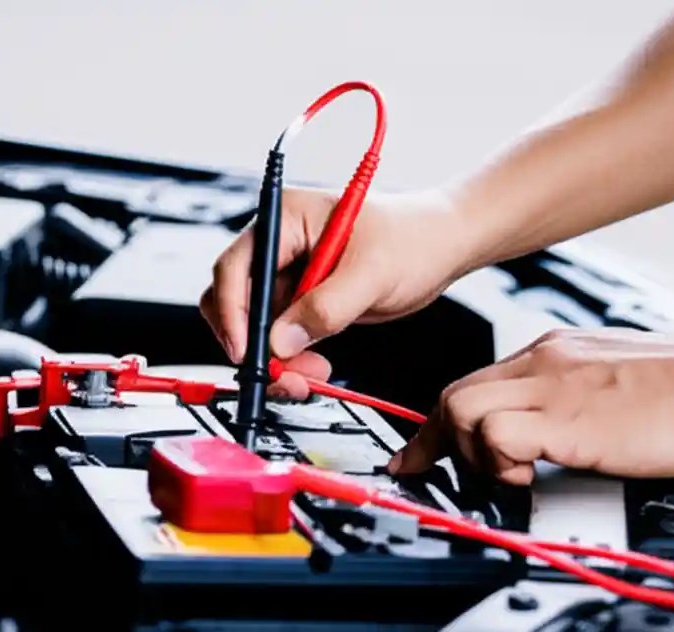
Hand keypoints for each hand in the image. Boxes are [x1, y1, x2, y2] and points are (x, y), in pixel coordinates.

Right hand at [200, 187, 478, 393]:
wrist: (441, 246)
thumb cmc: (413, 237)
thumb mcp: (372, 273)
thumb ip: (326, 307)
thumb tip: (282, 340)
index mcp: (287, 218)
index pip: (237, 265)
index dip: (232, 309)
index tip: (245, 348)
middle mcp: (281, 245)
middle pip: (235, 297)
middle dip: (252, 339)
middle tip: (278, 371)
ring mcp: (290, 274)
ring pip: (258, 324)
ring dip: (275, 355)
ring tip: (309, 371)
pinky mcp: (303, 299)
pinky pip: (281, 334)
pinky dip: (291, 356)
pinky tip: (315, 365)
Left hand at [387, 328, 673, 483]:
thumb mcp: (617, 384)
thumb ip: (579, 400)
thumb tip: (564, 434)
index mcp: (555, 354)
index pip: (475, 385)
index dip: (439, 427)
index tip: (420, 455)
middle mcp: (543, 362)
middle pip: (452, 394)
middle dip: (438, 443)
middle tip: (442, 477)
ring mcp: (551, 387)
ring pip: (459, 408)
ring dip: (471, 452)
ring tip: (511, 476)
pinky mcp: (566, 418)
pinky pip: (495, 435)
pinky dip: (498, 464)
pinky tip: (531, 478)